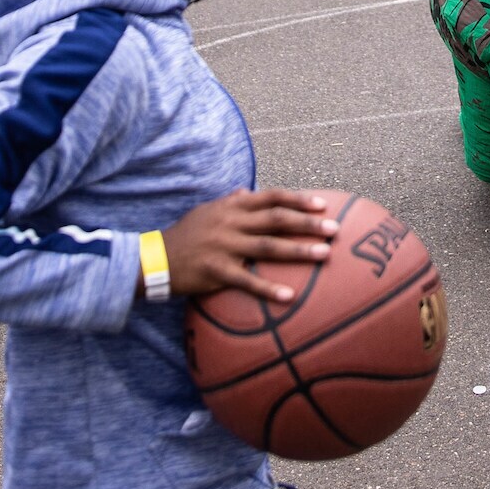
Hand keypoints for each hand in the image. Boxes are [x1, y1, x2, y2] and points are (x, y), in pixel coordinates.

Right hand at [160, 190, 338, 301]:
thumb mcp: (207, 211)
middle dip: (308, 223)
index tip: (323, 204)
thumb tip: (248, 191)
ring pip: (268, 247)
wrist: (154, 257)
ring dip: (298, 251)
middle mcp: (231, 222)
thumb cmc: (186, 234)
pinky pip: (247, 281)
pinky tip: (289, 297)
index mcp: (232, 205)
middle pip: (276, 219)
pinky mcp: (216, 271)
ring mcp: (224, 246)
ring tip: (324, 255)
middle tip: (335, 230)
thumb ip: (231, 202)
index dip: (298, 200)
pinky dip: (269, 288)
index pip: (271, 197)